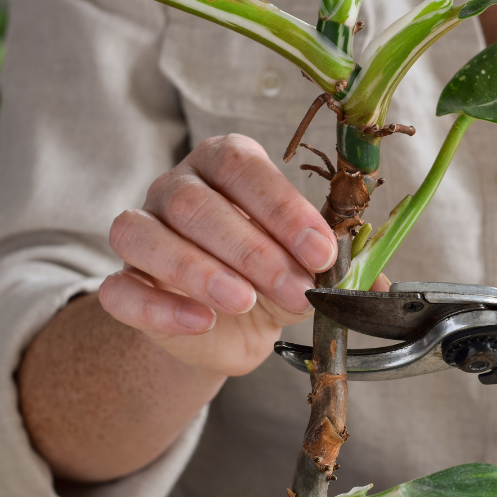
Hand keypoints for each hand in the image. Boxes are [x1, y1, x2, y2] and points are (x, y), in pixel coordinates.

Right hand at [99, 134, 337, 377]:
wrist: (229, 330)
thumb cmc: (268, 278)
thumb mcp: (307, 267)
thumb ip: (338, 266)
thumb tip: (376, 282)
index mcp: (224, 166)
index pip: (243, 168)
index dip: (282, 209)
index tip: (321, 252)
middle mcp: (176, 189)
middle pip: (195, 203)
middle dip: (252, 249)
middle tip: (295, 289)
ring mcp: (141, 233)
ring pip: (145, 235)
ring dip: (199, 270)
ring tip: (243, 302)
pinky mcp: (122, 284)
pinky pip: (120, 290)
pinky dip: (160, 306)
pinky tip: (200, 321)